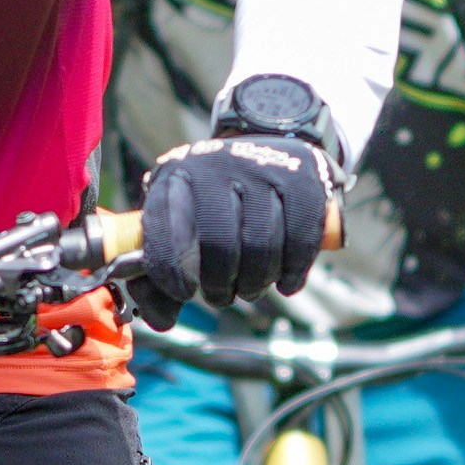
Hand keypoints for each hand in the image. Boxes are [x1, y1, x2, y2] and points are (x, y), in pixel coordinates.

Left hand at [134, 80, 340, 320]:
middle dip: (219, 284)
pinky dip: (292, 273)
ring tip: (249, 287)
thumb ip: (161, 273)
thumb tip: (162, 320)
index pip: (166, 231)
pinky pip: (300, 242)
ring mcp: (263, 172)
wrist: (270, 143)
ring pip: (261, 247)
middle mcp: (217, 169)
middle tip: (220, 294)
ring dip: (255, 283)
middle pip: (218, 246)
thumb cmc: (214, 199)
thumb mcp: (179, 217)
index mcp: (177, 177)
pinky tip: (285, 284)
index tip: (183, 292)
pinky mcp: (304, 184)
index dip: (171, 271)